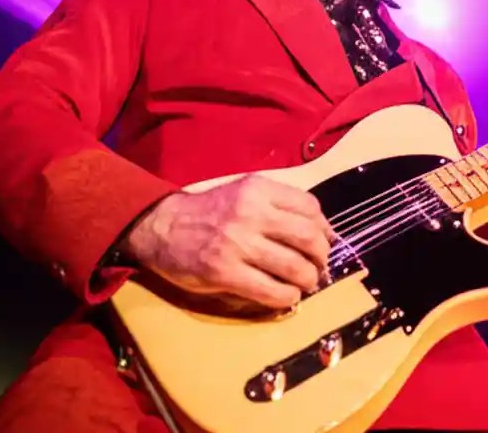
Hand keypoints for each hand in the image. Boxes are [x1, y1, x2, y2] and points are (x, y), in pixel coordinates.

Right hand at [121, 174, 334, 309]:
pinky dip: (287, 297)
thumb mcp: (244, 193)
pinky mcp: (224, 273)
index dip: (325, 228)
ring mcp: (237, 244)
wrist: (162, 227)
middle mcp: (250, 213)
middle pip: (308, 238)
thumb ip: (279, 205)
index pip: (310, 207)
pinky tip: (287, 296)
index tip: (325, 242)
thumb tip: (323, 231)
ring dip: (309, 280)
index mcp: (258, 189)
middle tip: (320, 267)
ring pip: (294, 267)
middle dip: (322, 257)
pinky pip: (271, 291)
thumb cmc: (210, 212)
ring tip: (306, 283)